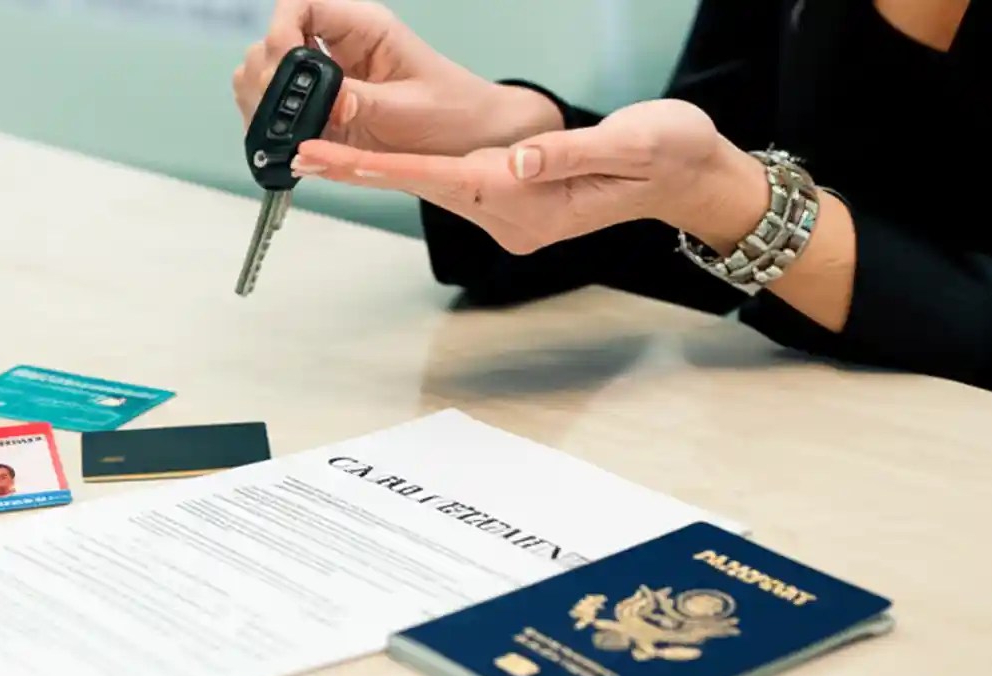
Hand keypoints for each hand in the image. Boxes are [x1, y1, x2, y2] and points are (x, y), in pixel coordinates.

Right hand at [232, 0, 563, 157]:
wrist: (469, 144)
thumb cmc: (452, 113)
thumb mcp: (410, 108)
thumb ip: (364, 103)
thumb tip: (327, 102)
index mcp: (362, 30)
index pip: (302, 5)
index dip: (283, 29)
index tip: (284, 66)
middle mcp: (337, 49)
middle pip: (274, 41)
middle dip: (269, 75)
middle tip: (284, 111)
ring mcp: (324, 81)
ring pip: (265, 74)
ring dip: (264, 102)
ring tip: (284, 131)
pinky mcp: (320, 113)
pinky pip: (277, 112)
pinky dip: (271, 127)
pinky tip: (286, 144)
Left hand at [291, 99, 768, 254]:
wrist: (692, 179)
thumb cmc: (670, 156)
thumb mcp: (631, 146)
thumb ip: (569, 153)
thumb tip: (518, 159)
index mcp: (532, 198)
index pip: (441, 181)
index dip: (382, 167)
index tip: (331, 159)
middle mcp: (514, 213)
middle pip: (422, 187)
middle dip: (360, 169)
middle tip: (299, 152)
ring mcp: (514, 211)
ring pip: (433, 187)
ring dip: (379, 170)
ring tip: (323, 151)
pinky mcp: (518, 199)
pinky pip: (453, 185)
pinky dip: (412, 171)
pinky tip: (383, 157)